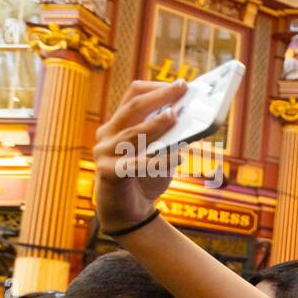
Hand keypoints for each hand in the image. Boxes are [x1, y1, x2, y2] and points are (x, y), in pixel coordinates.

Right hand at [93, 79, 188, 229]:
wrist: (129, 212)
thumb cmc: (146, 177)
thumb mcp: (160, 152)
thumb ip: (171, 136)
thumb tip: (193, 117)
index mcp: (118, 124)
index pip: (133, 95)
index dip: (156, 88)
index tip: (181, 84)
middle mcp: (107, 134)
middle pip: (132, 108)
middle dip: (159, 97)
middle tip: (182, 90)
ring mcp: (103, 152)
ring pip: (132, 133)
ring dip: (155, 124)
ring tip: (175, 117)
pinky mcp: (108, 173)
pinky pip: (134, 164)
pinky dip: (157, 161)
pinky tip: (176, 157)